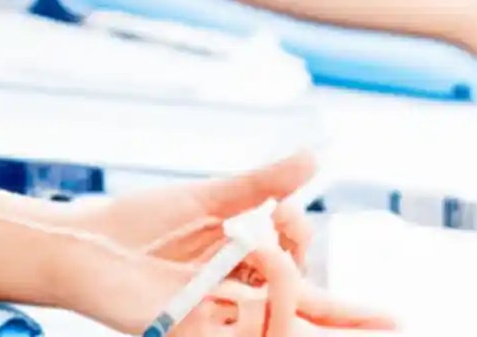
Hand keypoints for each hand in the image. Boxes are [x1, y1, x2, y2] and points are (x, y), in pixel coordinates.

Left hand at [76, 153, 395, 333]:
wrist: (84, 239)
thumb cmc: (138, 225)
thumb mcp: (211, 198)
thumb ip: (263, 184)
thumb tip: (313, 158)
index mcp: (247, 274)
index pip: (311, 297)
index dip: (354, 313)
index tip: (391, 317)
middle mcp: (238, 303)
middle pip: (305, 316)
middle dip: (348, 319)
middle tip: (387, 319)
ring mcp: (216, 322)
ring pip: (281, 319)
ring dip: (287, 272)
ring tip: (267, 236)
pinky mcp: (189, 333)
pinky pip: (243, 332)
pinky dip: (259, 299)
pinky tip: (255, 256)